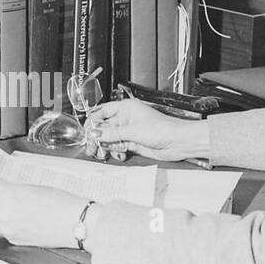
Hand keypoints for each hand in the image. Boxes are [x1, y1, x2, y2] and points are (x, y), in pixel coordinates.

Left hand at [0, 180, 87, 247]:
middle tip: (2, 187)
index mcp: (5, 196)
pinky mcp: (14, 239)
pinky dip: (9, 220)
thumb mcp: (32, 185)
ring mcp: (7, 229)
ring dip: (0, 207)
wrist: (76, 223)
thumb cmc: (61, 202)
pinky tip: (24, 215)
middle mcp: (2, 214)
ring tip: (19, 203)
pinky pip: (3, 227)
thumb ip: (9, 186)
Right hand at [83, 99, 208, 162]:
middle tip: (92, 147)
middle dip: (97, 138)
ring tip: (103, 154)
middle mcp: (126, 118)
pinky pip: (117, 147)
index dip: (92, 121)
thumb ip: (112, 133)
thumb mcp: (133, 130)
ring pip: (109, 139)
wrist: (178, 142)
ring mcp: (129, 131)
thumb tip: (95, 134)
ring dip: (105, 147)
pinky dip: (115, 152)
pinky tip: (119, 155)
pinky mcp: (133, 142)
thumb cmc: (162, 129)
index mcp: (126, 108)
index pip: (102, 111)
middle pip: (103, 127)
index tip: (86, 132)